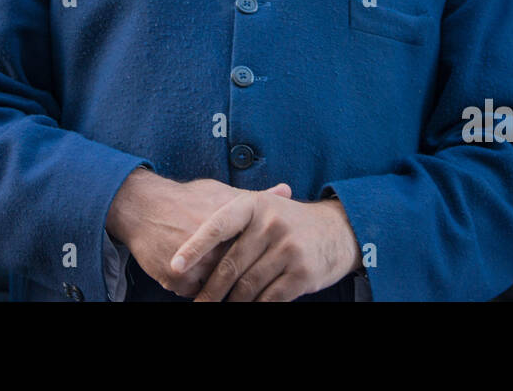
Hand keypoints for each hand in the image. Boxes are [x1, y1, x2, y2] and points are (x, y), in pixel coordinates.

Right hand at [106, 170, 291, 296]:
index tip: (268, 263)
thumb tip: (287, 191)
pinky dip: (198, 287)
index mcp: (229, 224)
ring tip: (222, 279)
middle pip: (239, 273)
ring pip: (219, 287)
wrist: (142, 206)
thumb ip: (255, 198)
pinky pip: (196, 292)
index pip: (256, 251)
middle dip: (244, 278)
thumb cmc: (186, 199)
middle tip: (248, 279)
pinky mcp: (177, 278)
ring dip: (222, 286)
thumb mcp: (220, 192)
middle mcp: (213, 245)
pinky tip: (198, 276)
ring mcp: (195, 264)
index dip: (261, 259)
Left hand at [170, 190, 362, 301]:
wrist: (337, 230)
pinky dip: (255, 308)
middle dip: (210, 290)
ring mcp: (289, 249)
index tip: (175, 265)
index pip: (218, 226)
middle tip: (198, 304)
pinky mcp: (302, 274)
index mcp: (255, 205)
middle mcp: (271, 224)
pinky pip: (269, 299)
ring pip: (248, 286)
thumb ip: (234, 219)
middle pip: (231, 265)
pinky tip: (247, 308)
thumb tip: (191, 240)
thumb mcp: (264, 208)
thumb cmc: (289, 222)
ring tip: (219, 307)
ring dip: (231, 303)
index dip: (194, 247)